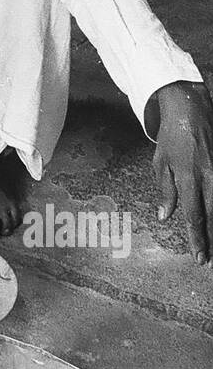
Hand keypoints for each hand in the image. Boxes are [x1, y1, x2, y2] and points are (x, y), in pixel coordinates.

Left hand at [151, 81, 212, 264]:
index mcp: (188, 177)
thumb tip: (165, 215)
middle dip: (211, 239)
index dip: (197, 237)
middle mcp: (208, 175)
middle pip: (212, 215)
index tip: (199, 256)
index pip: (193, 215)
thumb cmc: (172, 136)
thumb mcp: (160, 162)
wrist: (190, 108)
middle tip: (209, 259)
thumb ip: (165, 190)